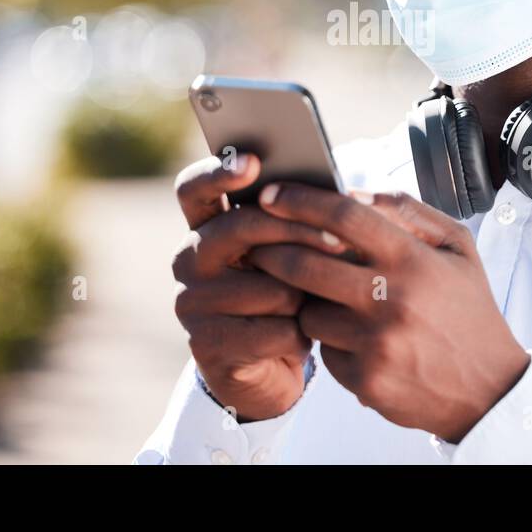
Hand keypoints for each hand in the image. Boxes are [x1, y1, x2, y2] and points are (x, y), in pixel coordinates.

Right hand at [171, 154, 351, 420]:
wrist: (271, 370)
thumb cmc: (288, 298)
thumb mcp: (290, 256)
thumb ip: (294, 224)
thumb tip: (337, 197)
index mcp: (205, 227)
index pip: (194, 188)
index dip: (218, 172)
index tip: (252, 162)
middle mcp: (189, 259)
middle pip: (239, 227)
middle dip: (296, 232)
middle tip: (342, 243)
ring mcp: (191, 303)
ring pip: (266, 286)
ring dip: (302, 299)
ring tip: (310, 308)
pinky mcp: (205, 344)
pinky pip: (270, 330)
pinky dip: (297, 336)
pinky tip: (298, 340)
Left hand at [246, 185, 529, 442]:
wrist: (490, 389)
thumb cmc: (469, 310)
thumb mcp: (458, 248)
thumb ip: (408, 211)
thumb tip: (352, 191)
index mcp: (413, 260)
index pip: (344, 217)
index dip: (300, 201)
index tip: (271, 195)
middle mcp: (392, 299)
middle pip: (306, 264)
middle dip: (272, 251)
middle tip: (258, 244)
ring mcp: (376, 343)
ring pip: (308, 312)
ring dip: (307, 302)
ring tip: (325, 300)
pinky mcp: (366, 380)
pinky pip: (325, 351)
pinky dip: (331, 341)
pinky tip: (354, 339)